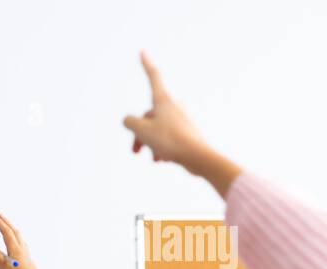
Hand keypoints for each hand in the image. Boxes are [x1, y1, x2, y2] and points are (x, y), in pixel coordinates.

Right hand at [122, 52, 210, 169]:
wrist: (198, 156)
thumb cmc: (170, 141)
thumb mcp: (142, 131)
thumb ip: (130, 122)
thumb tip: (128, 120)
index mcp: (163, 100)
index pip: (153, 77)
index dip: (146, 64)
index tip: (142, 51)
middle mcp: (173, 106)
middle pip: (148, 115)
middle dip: (139, 134)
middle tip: (134, 151)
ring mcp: (181, 118)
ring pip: (157, 128)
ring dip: (150, 143)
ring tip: (153, 159)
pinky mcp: (186, 130)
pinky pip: (168, 136)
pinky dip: (162, 147)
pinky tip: (163, 159)